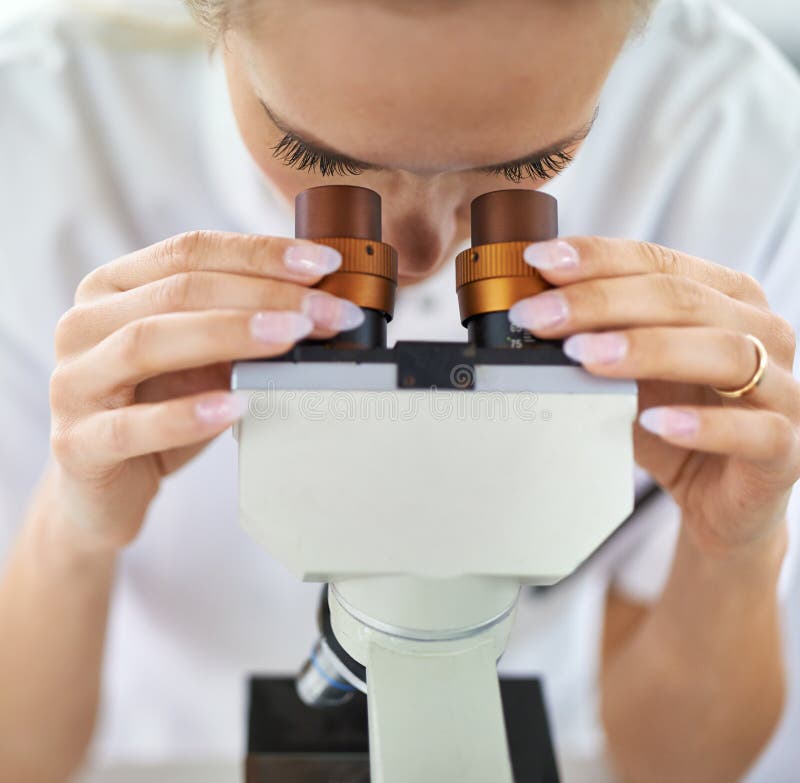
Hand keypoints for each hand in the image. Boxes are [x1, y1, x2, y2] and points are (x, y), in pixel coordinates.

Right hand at [49, 231, 359, 551]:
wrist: (107, 486)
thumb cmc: (161, 407)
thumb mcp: (203, 356)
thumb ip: (241, 323)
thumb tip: (321, 304)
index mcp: (114, 288)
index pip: (189, 252)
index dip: (260, 254)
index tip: (325, 266)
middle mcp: (84, 324)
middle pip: (178, 292)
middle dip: (265, 296)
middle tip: (327, 312)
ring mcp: (74, 382)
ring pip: (147, 342)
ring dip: (228, 335)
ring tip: (290, 339)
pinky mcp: (78, 444)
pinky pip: (131, 426)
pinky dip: (186, 415)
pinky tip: (236, 408)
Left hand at [510, 237, 799, 555]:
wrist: (718, 498)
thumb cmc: (671, 422)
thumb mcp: (627, 374)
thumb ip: (595, 339)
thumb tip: (528, 312)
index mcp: (724, 297)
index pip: (659, 262)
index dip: (597, 257)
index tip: (538, 260)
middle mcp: (762, 330)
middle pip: (683, 300)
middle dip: (601, 303)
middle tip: (539, 317)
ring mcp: (783, 387)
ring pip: (725, 352)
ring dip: (648, 349)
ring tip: (584, 357)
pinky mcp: (786, 448)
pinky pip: (756, 430)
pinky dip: (704, 425)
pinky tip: (653, 422)